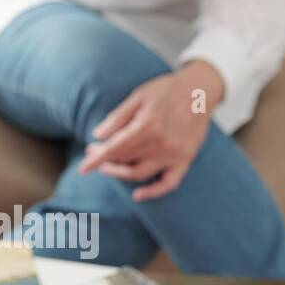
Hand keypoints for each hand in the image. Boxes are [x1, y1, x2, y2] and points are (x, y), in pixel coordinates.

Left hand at [77, 63, 223, 201]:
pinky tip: (138, 194)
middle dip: (104, 160)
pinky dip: (153, 192)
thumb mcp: (138, 97)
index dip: (97, 159)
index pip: (116, 148)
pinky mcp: (186, 160)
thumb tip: (98, 135)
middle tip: (92, 153)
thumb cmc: (166, 90)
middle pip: (125, 160)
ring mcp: (175, 154)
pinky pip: (169, 183)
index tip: (83, 169)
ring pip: (140, 173)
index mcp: (148, 125)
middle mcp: (161, 143)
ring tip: (107, 167)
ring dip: (120, 173)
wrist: (201, 91)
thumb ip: (118, 117)